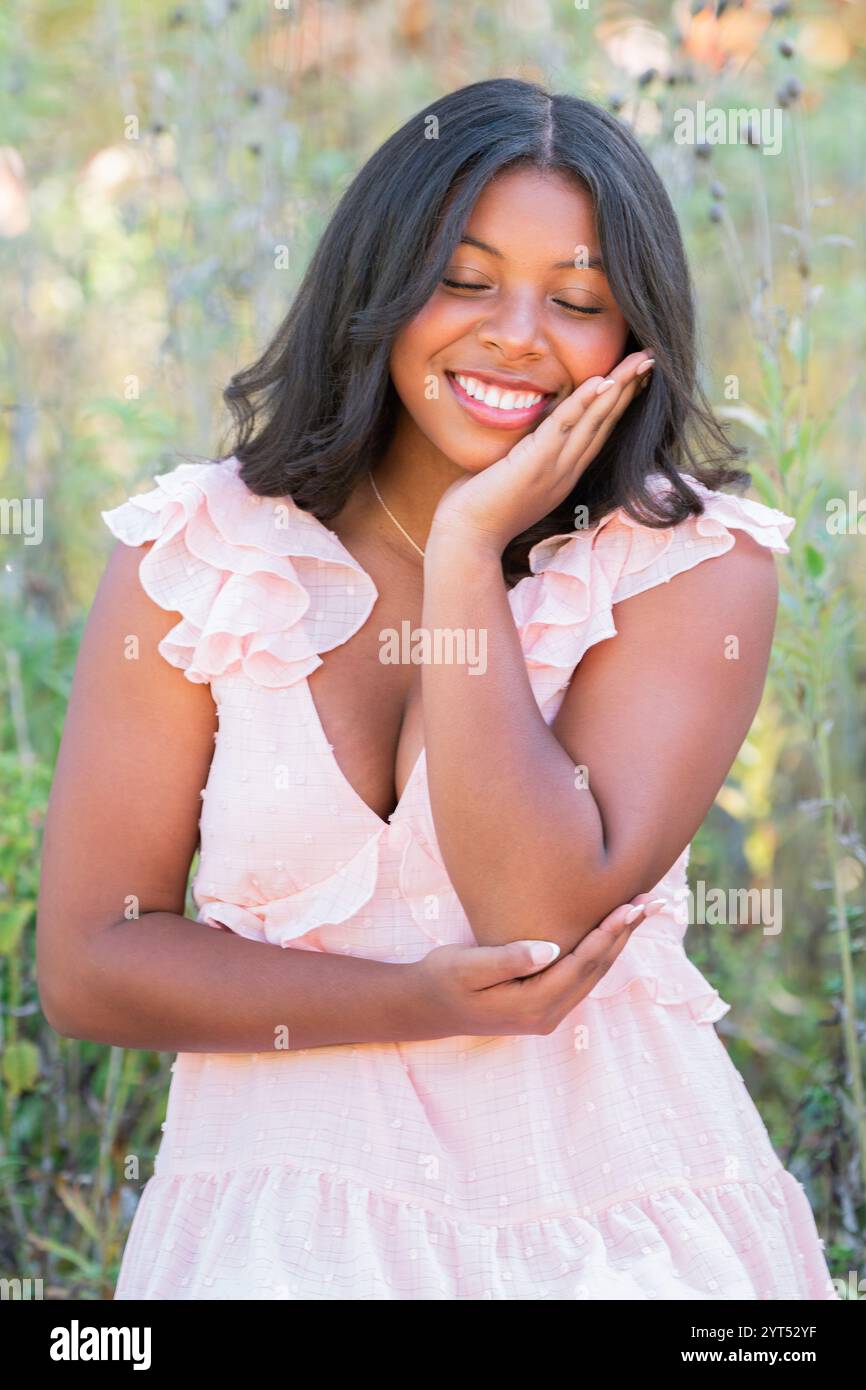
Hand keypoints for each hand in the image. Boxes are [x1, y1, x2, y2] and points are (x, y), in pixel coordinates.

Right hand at [409, 894, 664, 1038]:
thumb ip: (508, 959)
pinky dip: (601, 950)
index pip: (583, 963)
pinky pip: (582, 974)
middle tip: (653, 902)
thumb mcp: (467, 966)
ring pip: (594, 973)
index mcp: (533, 1005)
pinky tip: (611, 930)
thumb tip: (551, 949)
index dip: (610, 932)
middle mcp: (548, 1015)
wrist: (424, 1007)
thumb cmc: (443, 978)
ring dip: (618, 941)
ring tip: (640, 911)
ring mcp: (548, 1013)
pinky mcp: (544, 1004)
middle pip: (598, 969)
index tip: (632, 905)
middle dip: (625, 934)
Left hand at [430, 349, 654, 553]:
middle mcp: (566, 471)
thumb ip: (523, 454)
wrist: (467, 540)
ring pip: (594, 422)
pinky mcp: (535, 465)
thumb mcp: (510, 476)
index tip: (636, 376)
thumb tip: (521, 435)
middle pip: (606, 423)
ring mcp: (554, 469)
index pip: (599, 432)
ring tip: (640, 361)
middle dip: (630, 389)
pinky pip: (564, 427)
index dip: (619, 403)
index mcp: (563, 474)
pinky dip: (583, 403)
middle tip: (651, 358)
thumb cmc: (479, 510)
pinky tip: (602, 382)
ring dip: (619, 388)